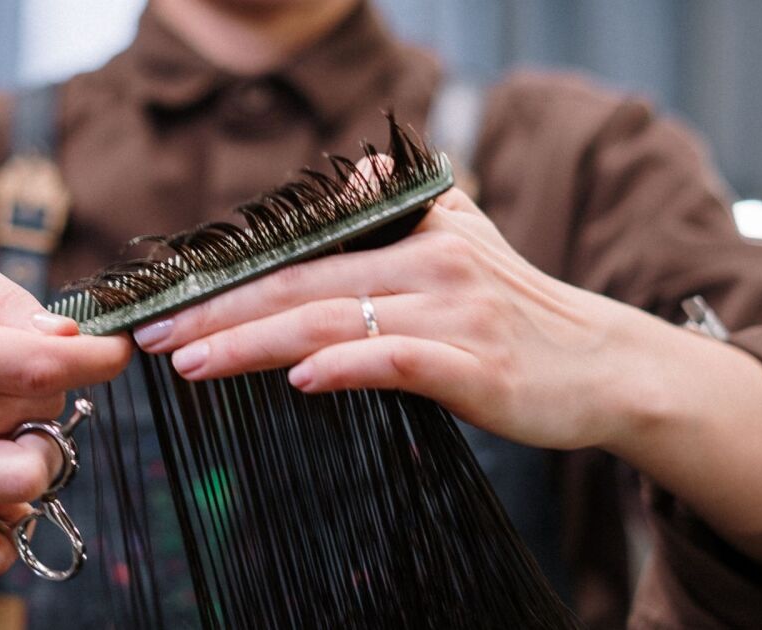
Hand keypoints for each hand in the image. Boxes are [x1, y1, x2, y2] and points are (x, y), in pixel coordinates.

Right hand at [0, 237, 129, 572]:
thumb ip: (2, 294)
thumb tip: (65, 338)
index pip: (34, 366)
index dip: (95, 358)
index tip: (115, 349)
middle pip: (36, 413)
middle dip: (52, 384)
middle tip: (21, 366)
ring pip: (26, 479)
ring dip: (39, 446)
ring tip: (11, 418)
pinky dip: (10, 511)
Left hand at [134, 187, 646, 451]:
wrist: (606, 365)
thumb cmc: (521, 309)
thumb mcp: (466, 236)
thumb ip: (401, 205)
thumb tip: (349, 172)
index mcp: (413, 234)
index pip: (301, 255)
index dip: (229, 279)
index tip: (166, 304)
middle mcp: (429, 264)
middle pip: (301, 286)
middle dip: (218, 313)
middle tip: (155, 336)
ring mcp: (454, 314)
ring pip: (333, 321)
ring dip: (255, 342)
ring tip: (194, 362)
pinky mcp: (478, 366)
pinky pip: (399, 360)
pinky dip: (347, 366)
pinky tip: (300, 379)